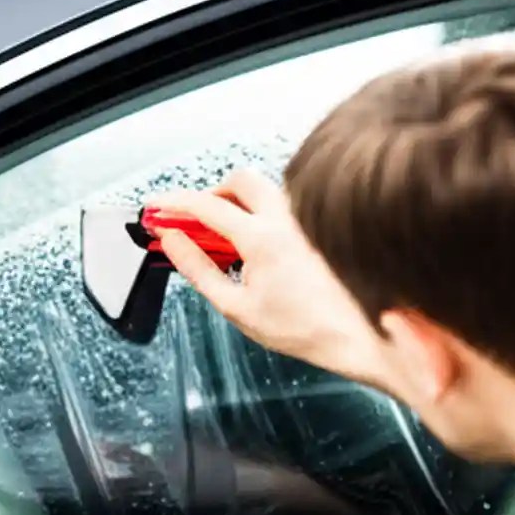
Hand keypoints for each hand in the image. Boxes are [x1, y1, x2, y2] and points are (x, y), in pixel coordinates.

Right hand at [154, 170, 395, 390]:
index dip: (174, 203)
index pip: (206, 205)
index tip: (157, 208)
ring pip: (265, 188)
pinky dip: (265, 214)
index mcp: (261, 238)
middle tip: (198, 222)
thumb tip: (173, 242)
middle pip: (238, 179)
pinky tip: (262, 246)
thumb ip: (198, 270)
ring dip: (241, 203)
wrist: (356, 335)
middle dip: (212, 193)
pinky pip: (285, 204)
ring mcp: (306, 218)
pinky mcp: (319, 224)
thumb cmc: (304, 328)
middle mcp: (287, 217)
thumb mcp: (236, 307)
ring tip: (232, 240)